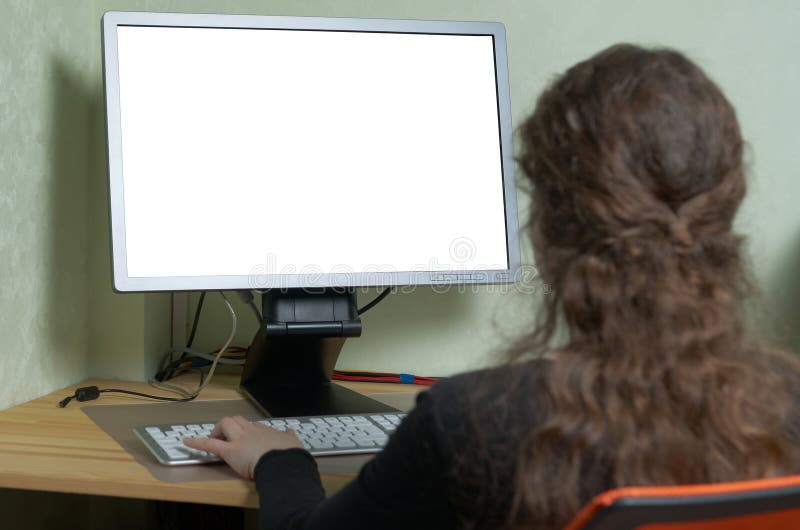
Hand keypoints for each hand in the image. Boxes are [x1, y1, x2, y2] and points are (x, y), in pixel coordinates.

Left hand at [183, 415, 303, 478]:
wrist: (283, 463)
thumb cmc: (289, 455)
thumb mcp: (292, 443)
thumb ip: (289, 437)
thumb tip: (290, 432)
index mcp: (265, 430)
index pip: (252, 426)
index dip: (246, 432)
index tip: (245, 438)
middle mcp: (251, 431)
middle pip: (236, 420)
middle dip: (229, 426)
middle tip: (227, 437)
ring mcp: (239, 440)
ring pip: (225, 424)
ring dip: (218, 430)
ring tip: (215, 438)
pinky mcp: (229, 451)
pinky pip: (210, 444)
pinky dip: (197, 442)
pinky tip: (187, 441)